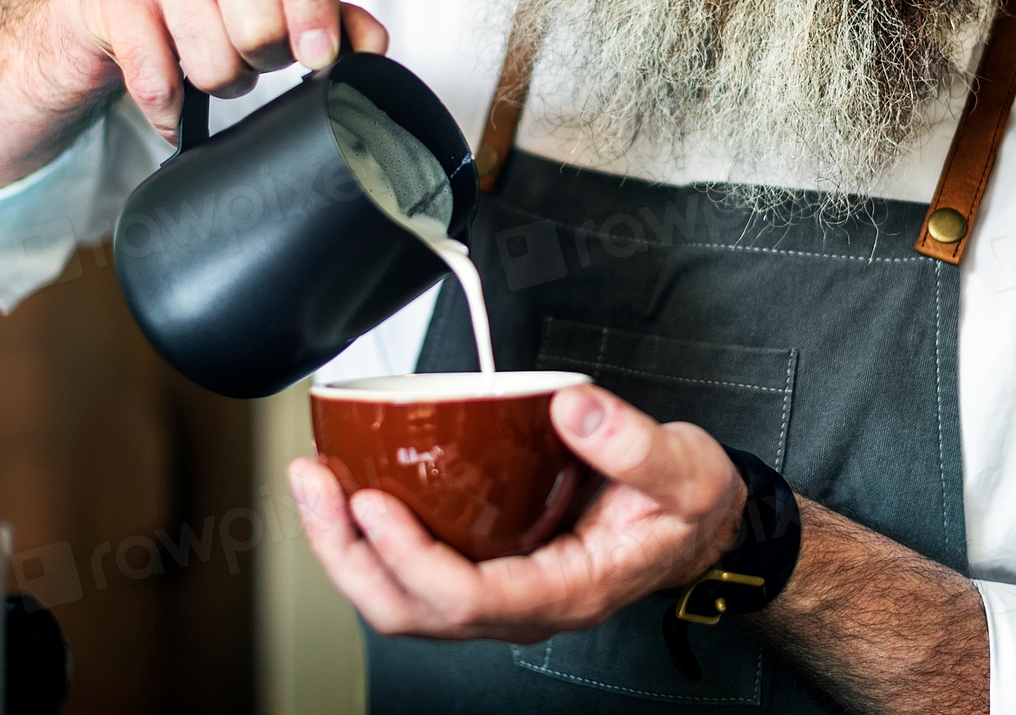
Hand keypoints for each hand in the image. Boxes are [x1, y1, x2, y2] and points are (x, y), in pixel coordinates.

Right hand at [65, 0, 386, 141]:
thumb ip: (343, 18)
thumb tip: (370, 47)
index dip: (311, 3)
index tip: (318, 54)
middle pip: (258, 26)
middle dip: (268, 58)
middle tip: (260, 48)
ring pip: (212, 63)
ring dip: (225, 80)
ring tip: (222, 55)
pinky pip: (156, 83)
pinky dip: (172, 110)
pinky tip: (179, 97)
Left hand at [288, 384, 745, 641]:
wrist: (701, 525)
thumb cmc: (688, 507)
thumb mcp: (685, 469)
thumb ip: (634, 442)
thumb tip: (570, 406)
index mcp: (567, 590)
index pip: (470, 599)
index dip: (411, 559)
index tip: (374, 503)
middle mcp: (524, 604)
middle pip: (414, 610)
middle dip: (349, 554)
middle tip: (315, 486)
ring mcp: (503, 590)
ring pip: (404, 598)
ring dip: (347, 546)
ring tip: (315, 485)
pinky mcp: (492, 562)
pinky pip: (416, 569)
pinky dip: (372, 536)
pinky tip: (352, 491)